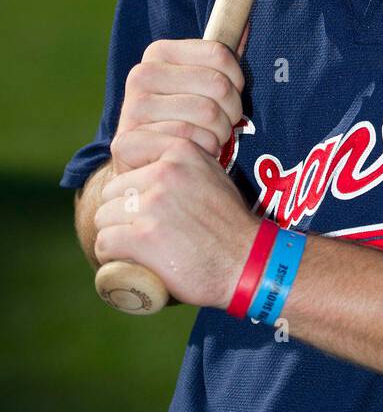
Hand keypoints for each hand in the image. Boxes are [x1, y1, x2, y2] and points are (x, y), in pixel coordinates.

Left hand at [94, 132, 259, 309]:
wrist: (249, 265)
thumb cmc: (229, 225)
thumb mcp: (211, 175)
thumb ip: (182, 163)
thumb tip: (149, 164)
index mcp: (182, 151)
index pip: (125, 146)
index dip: (127, 175)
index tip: (136, 195)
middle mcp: (165, 172)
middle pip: (112, 190)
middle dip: (121, 211)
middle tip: (142, 230)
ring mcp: (154, 205)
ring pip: (104, 217)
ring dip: (115, 234)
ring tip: (136, 247)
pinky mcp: (144, 237)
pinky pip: (105, 242)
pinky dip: (111, 256)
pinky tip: (128, 259)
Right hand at [112, 38, 245, 174]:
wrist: (144, 158)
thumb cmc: (181, 115)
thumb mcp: (198, 81)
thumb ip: (220, 57)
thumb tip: (246, 21)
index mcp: (158, 52)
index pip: (219, 54)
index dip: (236, 79)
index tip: (231, 93)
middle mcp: (141, 74)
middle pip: (218, 85)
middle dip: (232, 111)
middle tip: (224, 123)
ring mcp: (133, 107)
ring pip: (208, 114)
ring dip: (220, 134)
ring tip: (211, 138)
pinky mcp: (129, 140)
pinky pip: (189, 140)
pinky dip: (202, 151)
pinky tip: (194, 152)